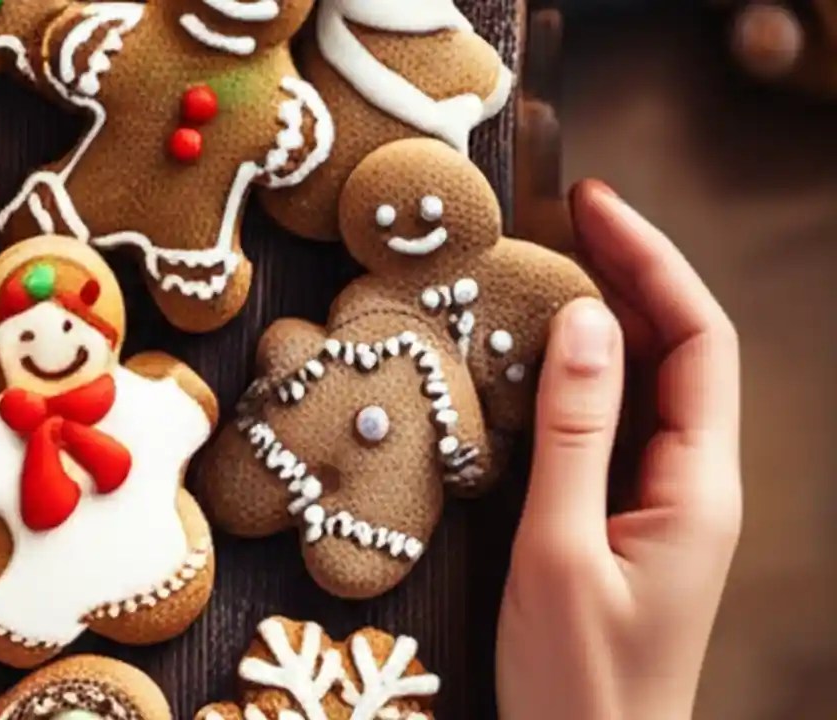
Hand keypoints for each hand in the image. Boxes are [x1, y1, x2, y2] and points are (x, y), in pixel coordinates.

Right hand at [497, 182, 741, 718]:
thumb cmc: (579, 679)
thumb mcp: (559, 551)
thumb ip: (574, 432)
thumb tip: (585, 318)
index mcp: (698, 488)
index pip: (696, 342)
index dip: (652, 262)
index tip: (593, 205)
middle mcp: (692, 485)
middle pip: (678, 352)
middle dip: (629, 275)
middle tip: (562, 219)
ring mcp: (661, 504)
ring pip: (643, 386)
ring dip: (601, 321)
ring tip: (543, 270)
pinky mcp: (623, 521)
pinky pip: (611, 427)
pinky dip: (575, 378)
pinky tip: (531, 359)